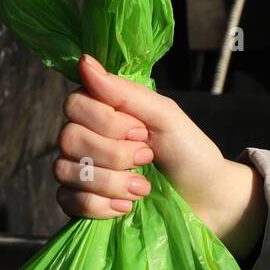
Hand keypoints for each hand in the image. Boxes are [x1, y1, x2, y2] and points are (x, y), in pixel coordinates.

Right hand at [53, 53, 266, 258]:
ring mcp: (79, 172)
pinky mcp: (80, 203)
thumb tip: (85, 62)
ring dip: (109, 182)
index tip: (141, 131)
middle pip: (68, 138)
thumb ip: (126, 93)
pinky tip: (125, 207)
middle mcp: (84, 138)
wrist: (205, 198)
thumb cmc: (188, 152)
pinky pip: (67, 201)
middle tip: (146, 159)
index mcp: (102, 112)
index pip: (74, 104)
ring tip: (142, 188)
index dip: (106, 121)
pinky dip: (98, 206)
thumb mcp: (165, 116)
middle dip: (112, 154)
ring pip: (65, 170)